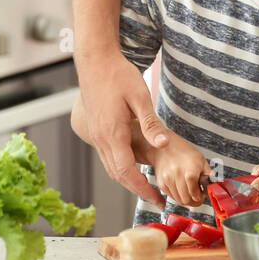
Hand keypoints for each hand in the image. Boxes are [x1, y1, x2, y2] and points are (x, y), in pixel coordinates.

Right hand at [75, 51, 169, 206]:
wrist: (95, 61)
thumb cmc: (117, 74)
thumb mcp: (140, 96)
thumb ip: (150, 123)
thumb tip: (163, 144)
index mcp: (112, 133)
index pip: (126, 171)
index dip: (142, 188)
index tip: (157, 198)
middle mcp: (100, 138)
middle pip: (118, 174)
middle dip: (137, 189)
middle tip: (156, 199)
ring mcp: (96, 135)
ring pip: (111, 167)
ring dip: (128, 180)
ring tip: (147, 186)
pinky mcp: (95, 129)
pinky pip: (108, 156)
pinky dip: (121, 167)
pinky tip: (134, 165)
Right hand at [152, 134, 209, 207]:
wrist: (166, 146)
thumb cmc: (185, 152)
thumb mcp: (201, 160)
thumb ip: (208, 174)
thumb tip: (214, 186)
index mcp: (190, 171)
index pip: (195, 195)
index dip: (200, 198)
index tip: (202, 196)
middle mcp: (177, 176)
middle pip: (186, 200)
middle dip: (193, 201)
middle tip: (197, 197)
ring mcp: (167, 180)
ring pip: (178, 200)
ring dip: (185, 199)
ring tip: (190, 192)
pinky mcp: (161, 182)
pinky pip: (170, 196)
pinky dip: (177, 196)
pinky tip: (182, 189)